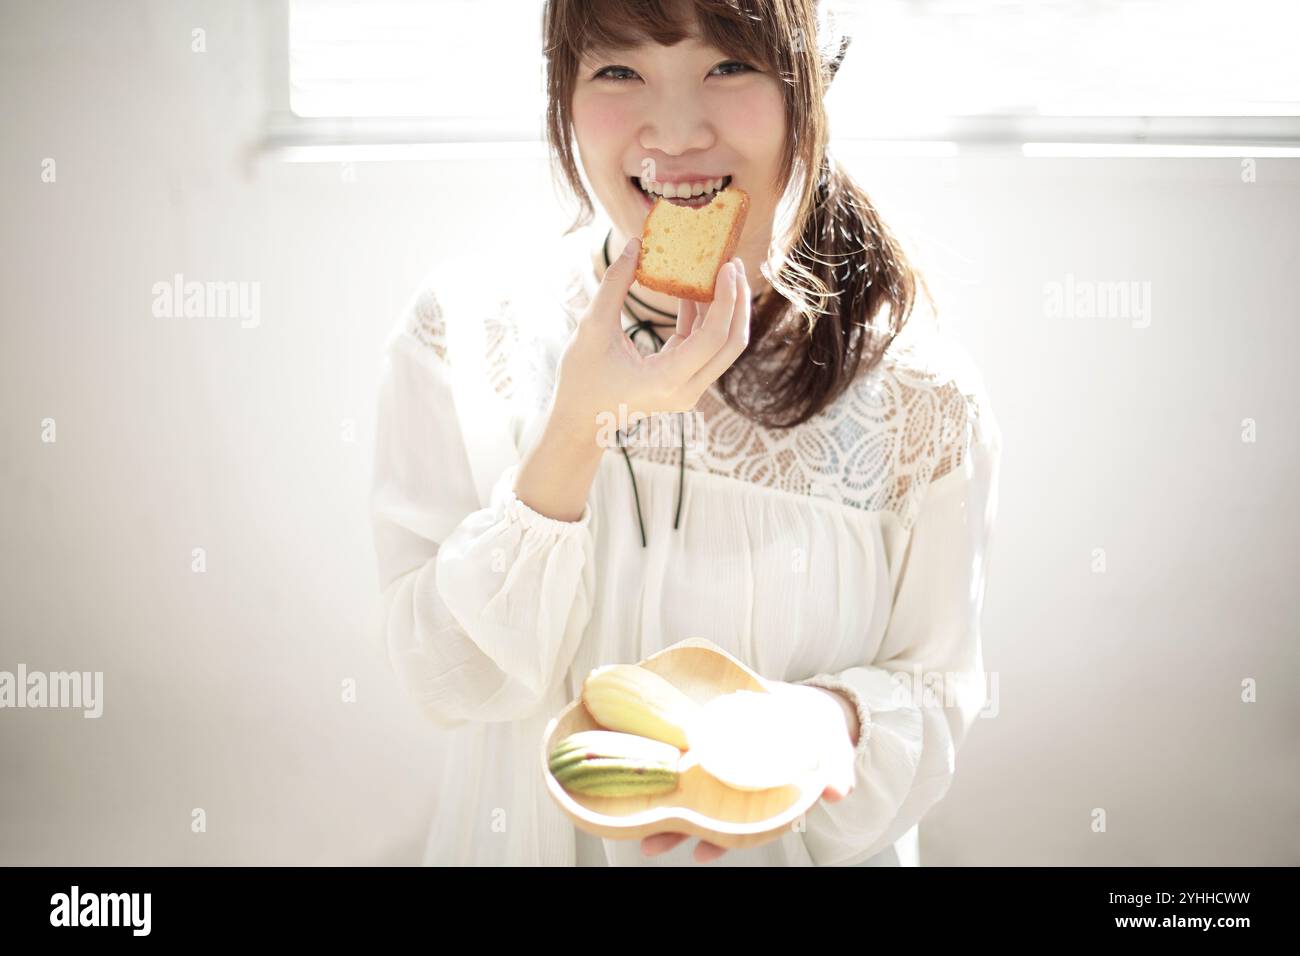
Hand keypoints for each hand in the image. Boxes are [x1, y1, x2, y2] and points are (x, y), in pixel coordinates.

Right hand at [551, 239, 751, 440]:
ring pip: (722, 347)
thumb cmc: (581, 380)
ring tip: (719, 272)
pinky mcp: (683, 383)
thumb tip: (634, 245)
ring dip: (724, 310)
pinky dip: (703, 320)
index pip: (714, 337)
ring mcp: (688, 390)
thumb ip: (614, 285)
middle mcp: (686, 390)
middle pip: (731, 344)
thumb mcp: (592, 328)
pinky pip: (704, 349)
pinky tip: (693, 292)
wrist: (578, 422)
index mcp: (668, 380)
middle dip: (738, 303)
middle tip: (732, 265)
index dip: (726, 299)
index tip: (726, 266)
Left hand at [640, 681, 857, 862]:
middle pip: (704, 813)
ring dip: (665, 799)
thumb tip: (837, 791)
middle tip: (650, 846)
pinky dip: (666, 751)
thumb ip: (835, 773)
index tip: (702, 853)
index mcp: (762, 798)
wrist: (806, 707)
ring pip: (688, 786)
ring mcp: (720, 761)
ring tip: (636, 817)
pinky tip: (642, 755)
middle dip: (678, 829)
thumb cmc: (819, 737)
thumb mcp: (833, 753)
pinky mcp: (710, 733)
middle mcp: (735, 786)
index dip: (720, 842)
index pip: (738, 826)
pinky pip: (685, 745)